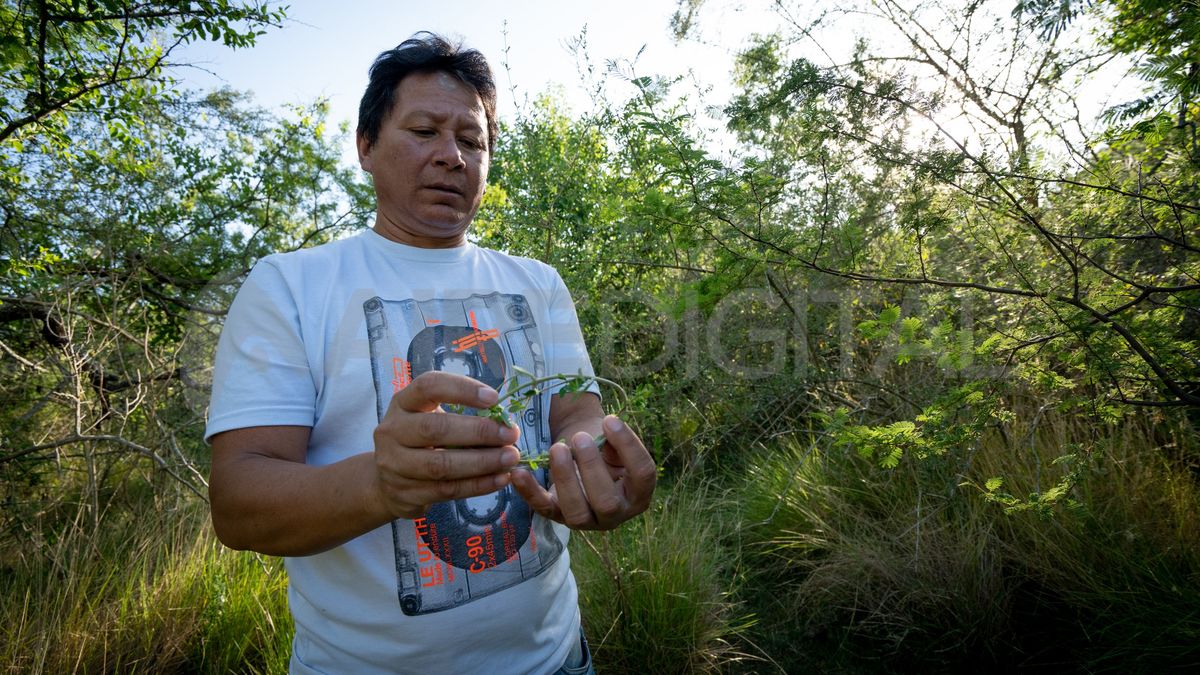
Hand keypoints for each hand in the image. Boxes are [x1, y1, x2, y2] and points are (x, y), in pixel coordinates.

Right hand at [372, 371, 520, 519]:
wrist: (386, 483)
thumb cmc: (420, 441)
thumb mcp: (430, 418)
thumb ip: (461, 416)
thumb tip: (505, 423)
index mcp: (402, 403)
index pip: (428, 387)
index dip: (462, 389)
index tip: (494, 398)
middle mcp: (392, 431)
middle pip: (435, 429)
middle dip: (479, 431)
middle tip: (511, 434)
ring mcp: (394, 465)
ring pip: (441, 465)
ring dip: (482, 462)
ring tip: (510, 458)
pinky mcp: (405, 493)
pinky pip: (447, 490)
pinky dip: (478, 485)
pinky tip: (500, 478)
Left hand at [511, 415, 655, 529]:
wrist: (582, 453)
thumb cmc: (605, 448)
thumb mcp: (616, 443)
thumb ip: (616, 440)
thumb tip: (606, 431)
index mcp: (638, 492)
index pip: (643, 474)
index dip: (629, 446)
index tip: (610, 420)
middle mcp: (616, 513)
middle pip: (607, 502)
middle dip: (591, 468)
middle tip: (579, 437)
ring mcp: (587, 520)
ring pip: (576, 513)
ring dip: (565, 479)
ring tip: (557, 448)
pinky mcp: (558, 517)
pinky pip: (543, 509)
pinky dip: (529, 492)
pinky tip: (519, 473)